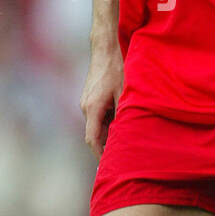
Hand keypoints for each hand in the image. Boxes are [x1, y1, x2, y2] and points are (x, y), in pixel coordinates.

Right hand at [80, 44, 124, 158]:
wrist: (105, 48)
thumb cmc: (116, 67)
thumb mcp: (125, 92)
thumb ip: (125, 114)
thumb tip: (129, 134)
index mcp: (93, 108)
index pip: (93, 140)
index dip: (100, 156)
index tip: (109, 167)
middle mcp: (85, 107)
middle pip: (95, 134)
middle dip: (108, 145)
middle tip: (124, 157)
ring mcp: (86, 102)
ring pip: (98, 125)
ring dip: (110, 131)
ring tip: (127, 137)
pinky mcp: (90, 97)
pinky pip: (98, 116)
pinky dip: (109, 121)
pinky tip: (123, 119)